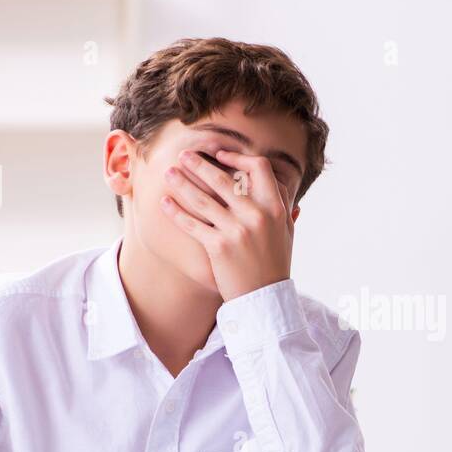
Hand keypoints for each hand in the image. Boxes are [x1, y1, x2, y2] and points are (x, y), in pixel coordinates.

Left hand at [160, 148, 293, 301]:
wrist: (265, 297)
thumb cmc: (275, 262)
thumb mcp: (286, 230)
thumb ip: (281, 204)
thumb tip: (276, 181)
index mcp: (275, 208)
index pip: (259, 168)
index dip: (238, 157)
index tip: (221, 156)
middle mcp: (256, 215)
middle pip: (223, 179)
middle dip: (199, 164)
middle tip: (184, 154)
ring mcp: (237, 231)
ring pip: (203, 199)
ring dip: (182, 183)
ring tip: (169, 173)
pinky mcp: (219, 247)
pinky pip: (192, 224)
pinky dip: (176, 212)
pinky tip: (166, 203)